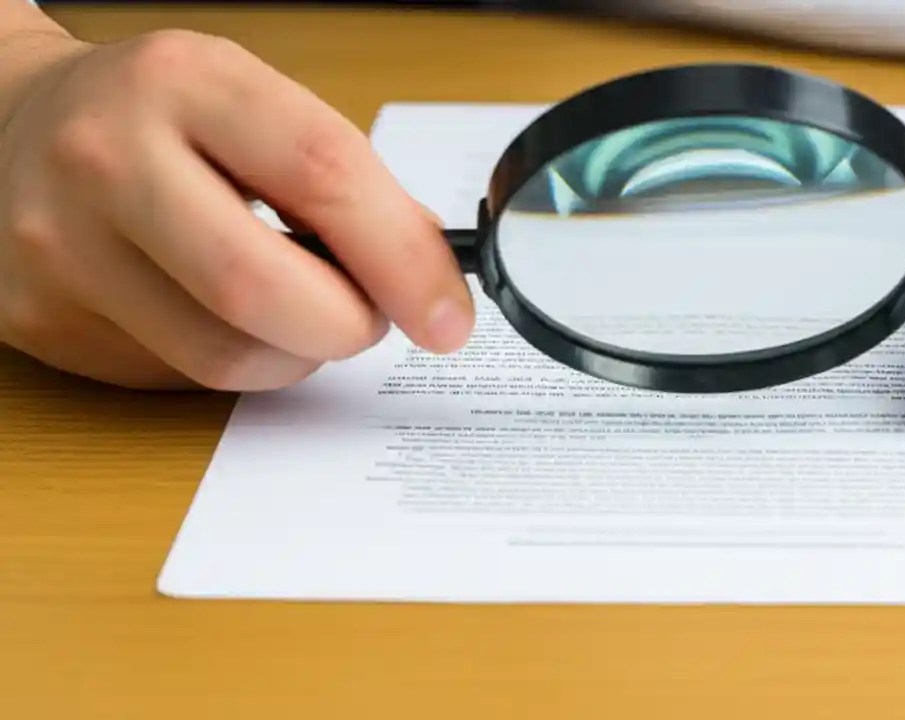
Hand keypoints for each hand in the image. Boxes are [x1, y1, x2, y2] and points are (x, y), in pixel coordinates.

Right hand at [0, 29, 473, 390]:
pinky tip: (219, 315)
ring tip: (294, 310)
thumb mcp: (250, 104)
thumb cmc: (158, 117)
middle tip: (368, 317)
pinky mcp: (42, 320)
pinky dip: (232, 362)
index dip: (403, 259)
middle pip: (261, 289)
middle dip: (347, 325)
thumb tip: (427, 280)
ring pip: (224, 357)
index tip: (448, 313)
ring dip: (295, 354)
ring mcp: (59, 247)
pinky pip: (178, 379)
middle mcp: (105, 158)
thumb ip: (344, 182)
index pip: (323, 174)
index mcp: (183, 82)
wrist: (8, 123)